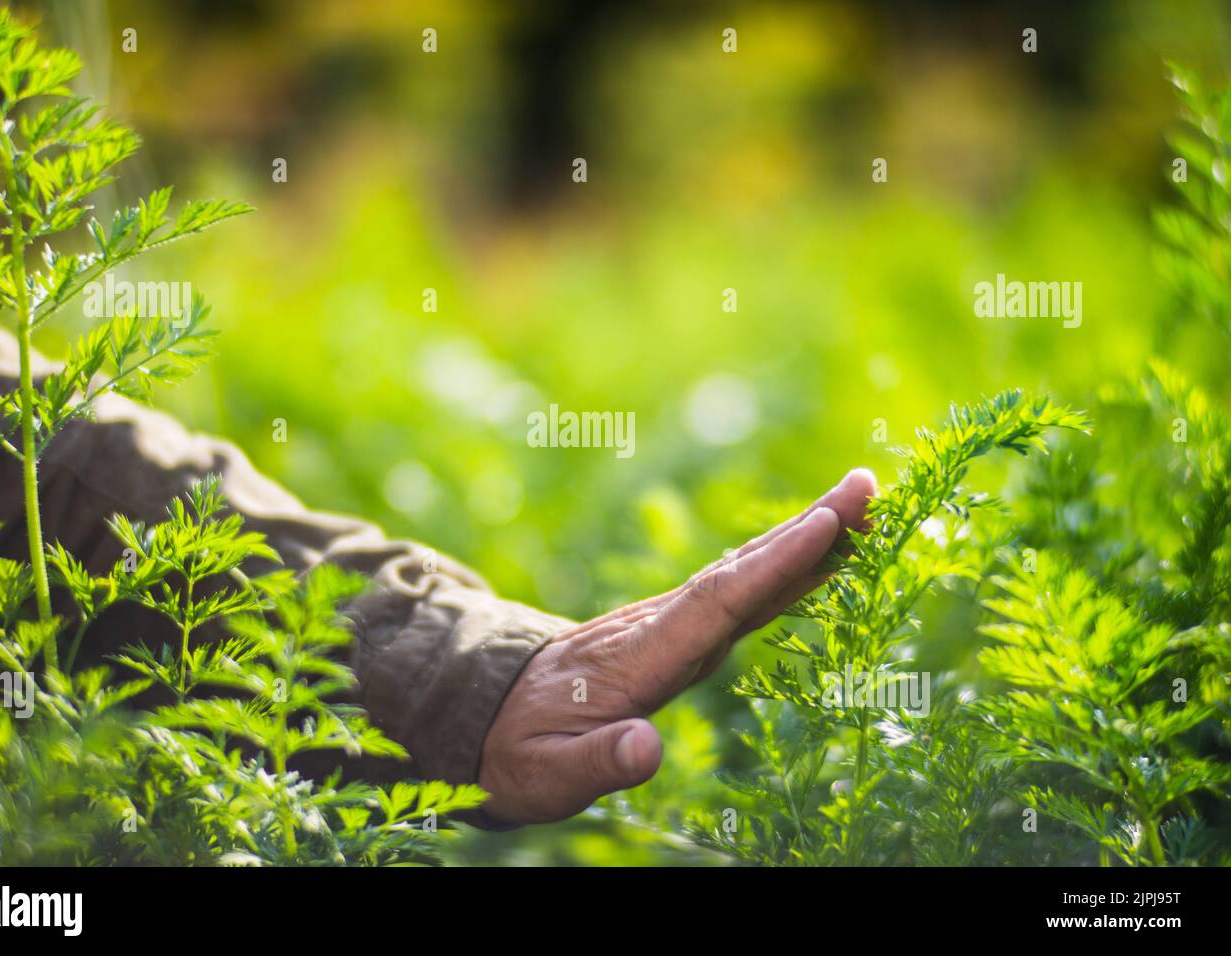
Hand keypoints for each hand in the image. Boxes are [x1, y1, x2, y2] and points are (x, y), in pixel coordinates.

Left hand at [478, 468, 876, 822]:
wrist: (485, 714)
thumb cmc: (518, 752)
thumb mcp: (546, 775)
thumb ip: (598, 763)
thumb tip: (647, 749)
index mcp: (639, 659)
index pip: (717, 604)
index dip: (775, 565)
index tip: (828, 525)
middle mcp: (658, 629)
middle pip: (741, 571)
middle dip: (805, 530)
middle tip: (866, 485)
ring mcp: (665, 625)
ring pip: (742, 576)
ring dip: (800, 540)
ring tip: (859, 506)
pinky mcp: (670, 633)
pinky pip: (736, 594)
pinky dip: (779, 570)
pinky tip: (811, 557)